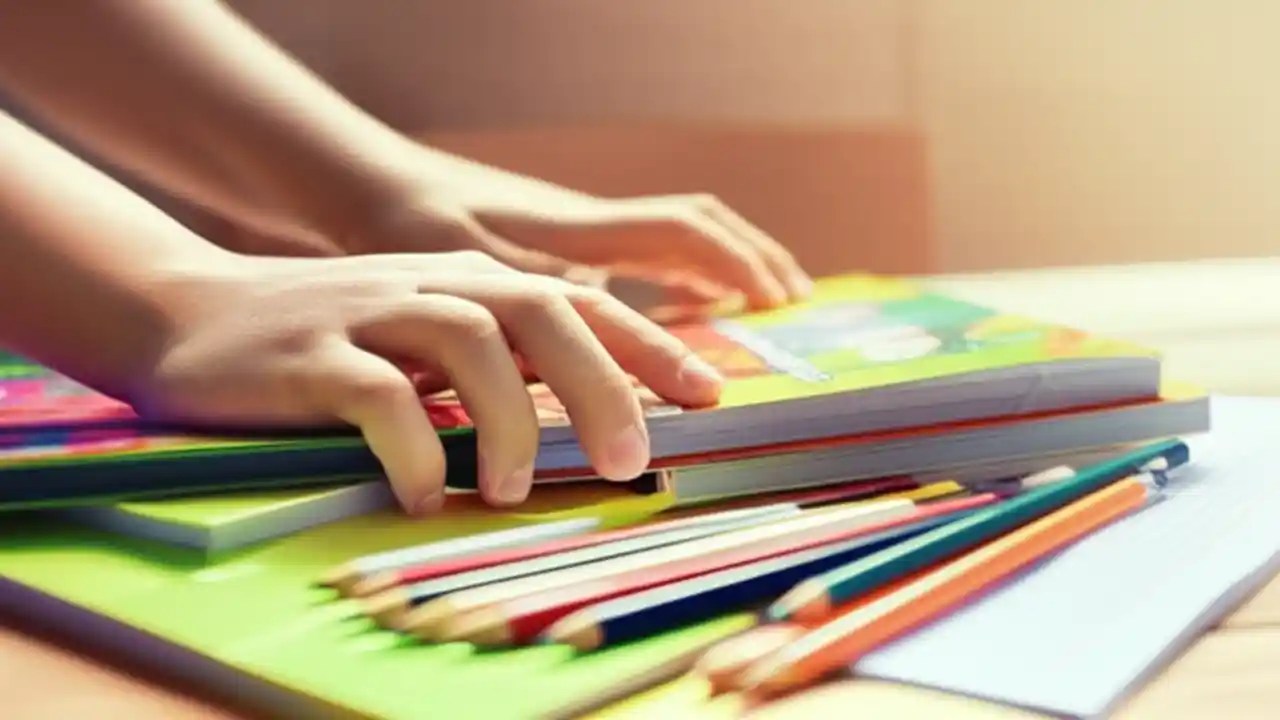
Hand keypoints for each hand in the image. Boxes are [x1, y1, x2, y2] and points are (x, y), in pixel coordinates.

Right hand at [133, 251, 722, 513]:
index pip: (578, 303)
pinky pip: (375, 393)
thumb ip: (495, 363)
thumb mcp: (420, 339)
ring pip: (469, 339)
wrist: (187, 315)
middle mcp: (429, 284)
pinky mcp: (308, 355)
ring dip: (508, 418)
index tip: (706, 396)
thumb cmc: (327, 344)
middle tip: (631, 462)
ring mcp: (368, 312)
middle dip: (601, 382)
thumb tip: (591, 415)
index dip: (647, 345)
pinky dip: (412, 447)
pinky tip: (422, 495)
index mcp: (467, 283)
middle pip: (540, 309)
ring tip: (512, 491)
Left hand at [334, 151, 813, 312]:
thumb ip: (528, 314)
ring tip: (761, 301)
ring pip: (673, 235)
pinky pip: (642, 252)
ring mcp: (579, 230)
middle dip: (749, 258)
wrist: (370, 187)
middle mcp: (590, 224)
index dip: (734, 262)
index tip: (775, 299)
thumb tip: (591, 357)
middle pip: (694, 224)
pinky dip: (682, 277)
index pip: (679, 232)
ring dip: (722, 265)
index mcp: (576, 229)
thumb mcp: (463, 279)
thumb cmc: (408, 233)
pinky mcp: (561, 242)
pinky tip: (684, 306)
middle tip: (793, 301)